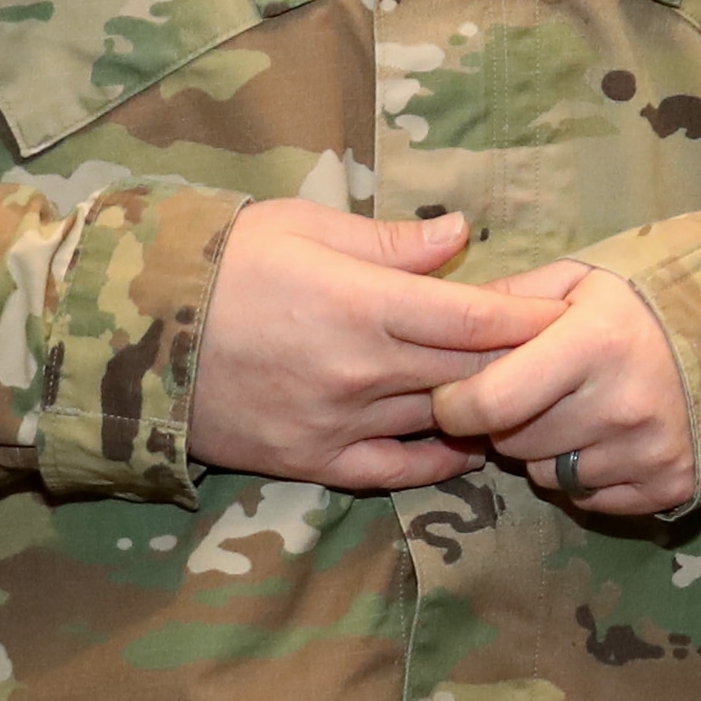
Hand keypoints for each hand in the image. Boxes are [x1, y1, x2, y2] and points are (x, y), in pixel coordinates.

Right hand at [187, 205, 553, 490]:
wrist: (131, 333)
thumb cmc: (224, 263)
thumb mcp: (305, 227)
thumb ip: (390, 241)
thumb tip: (460, 233)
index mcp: (363, 304)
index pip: (473, 319)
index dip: (528, 318)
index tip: (570, 310)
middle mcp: (360, 370)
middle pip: (469, 375)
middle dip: (524, 365)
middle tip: (567, 356)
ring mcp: (337, 422)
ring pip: (439, 423)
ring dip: (488, 412)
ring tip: (532, 398)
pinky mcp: (311, 461)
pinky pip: (393, 472)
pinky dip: (438, 463)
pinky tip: (470, 449)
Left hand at [428, 263, 700, 518]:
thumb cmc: (653, 298)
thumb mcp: (584, 279)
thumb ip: (513, 297)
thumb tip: (445, 319)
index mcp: (594, 344)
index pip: (491, 402)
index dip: (456, 405)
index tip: (454, 397)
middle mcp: (622, 404)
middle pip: (514, 443)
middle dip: (505, 423)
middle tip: (532, 394)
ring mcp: (649, 451)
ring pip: (550, 476)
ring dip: (548, 451)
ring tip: (578, 412)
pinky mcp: (671, 484)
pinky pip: (592, 499)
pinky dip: (588, 476)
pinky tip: (609, 438)